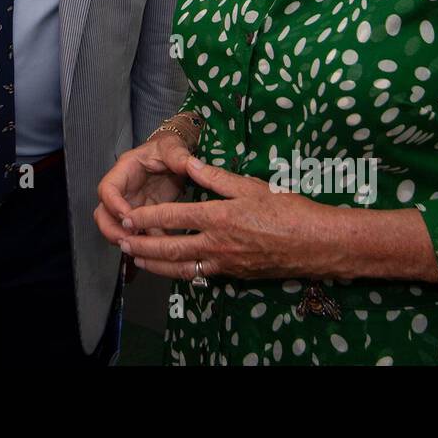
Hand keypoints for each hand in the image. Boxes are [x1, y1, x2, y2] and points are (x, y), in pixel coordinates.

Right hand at [95, 132, 194, 251]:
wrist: (174, 155)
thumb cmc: (168, 147)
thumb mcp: (172, 146)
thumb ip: (177, 155)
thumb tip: (188, 165)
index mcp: (124, 170)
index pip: (107, 189)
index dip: (113, 205)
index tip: (128, 217)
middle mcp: (123, 190)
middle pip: (103, 213)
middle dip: (112, 230)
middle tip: (129, 241)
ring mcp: (131, 204)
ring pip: (116, 227)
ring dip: (126, 240)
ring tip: (145, 249)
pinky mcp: (143, 214)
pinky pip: (139, 233)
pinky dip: (147, 243)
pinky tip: (162, 249)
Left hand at [118, 157, 329, 283]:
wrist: (315, 243)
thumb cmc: (287, 209)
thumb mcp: (250, 185)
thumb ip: (214, 176)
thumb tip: (187, 163)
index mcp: (219, 217)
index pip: (174, 216)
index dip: (148, 217)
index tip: (129, 216)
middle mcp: (217, 243)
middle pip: (169, 247)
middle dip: (142, 245)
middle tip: (122, 241)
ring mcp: (224, 262)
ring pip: (180, 267)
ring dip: (155, 263)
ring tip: (136, 258)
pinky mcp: (233, 274)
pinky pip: (199, 274)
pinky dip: (179, 272)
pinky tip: (169, 268)